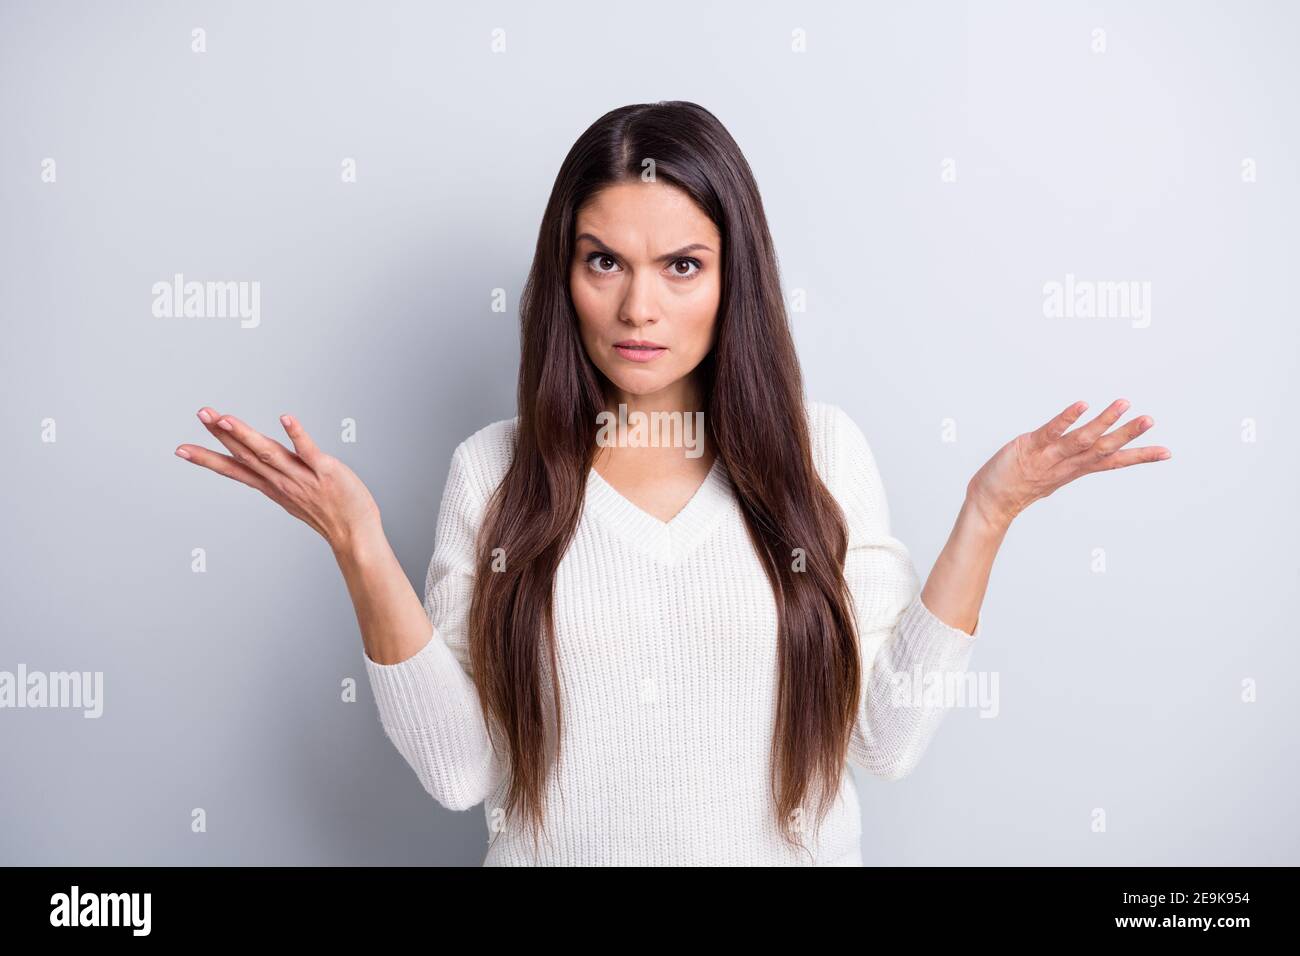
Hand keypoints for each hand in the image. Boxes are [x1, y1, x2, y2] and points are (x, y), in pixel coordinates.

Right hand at [175, 408, 381, 550]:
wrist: (355, 535)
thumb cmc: (329, 513)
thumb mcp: (292, 496)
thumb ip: (276, 476)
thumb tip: (261, 462)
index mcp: (272, 486)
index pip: (234, 469)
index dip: (208, 458)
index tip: (182, 448)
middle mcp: (282, 481)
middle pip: (246, 454)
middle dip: (222, 434)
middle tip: (201, 414)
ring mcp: (302, 476)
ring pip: (268, 453)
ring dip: (246, 435)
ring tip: (226, 418)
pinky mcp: (326, 471)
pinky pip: (308, 450)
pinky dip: (296, 435)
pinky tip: (285, 418)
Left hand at [965, 398, 1170, 528]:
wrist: (989, 502)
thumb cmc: (1018, 484)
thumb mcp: (1051, 472)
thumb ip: (1070, 460)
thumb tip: (1085, 450)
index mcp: (1075, 469)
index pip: (1112, 462)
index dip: (1139, 457)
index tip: (1167, 452)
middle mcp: (1066, 464)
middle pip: (1103, 449)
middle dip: (1127, 434)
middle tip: (1150, 420)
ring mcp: (1049, 456)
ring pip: (1082, 439)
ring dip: (1104, 421)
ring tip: (1123, 404)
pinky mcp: (1030, 447)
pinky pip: (1052, 431)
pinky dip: (1067, 418)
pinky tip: (1082, 405)